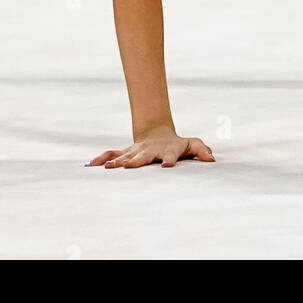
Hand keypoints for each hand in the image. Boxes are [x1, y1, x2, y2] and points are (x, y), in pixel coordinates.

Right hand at [86, 127, 214, 168]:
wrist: (157, 134)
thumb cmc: (177, 145)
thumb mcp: (192, 145)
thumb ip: (202, 150)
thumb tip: (212, 159)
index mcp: (167, 149)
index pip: (170, 155)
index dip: (169, 160)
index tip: (166, 166)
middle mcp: (149, 150)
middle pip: (142, 157)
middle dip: (135, 162)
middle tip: (127, 167)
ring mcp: (136, 151)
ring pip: (125, 155)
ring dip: (116, 162)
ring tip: (108, 168)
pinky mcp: (126, 152)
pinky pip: (111, 154)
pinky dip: (101, 158)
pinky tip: (90, 165)